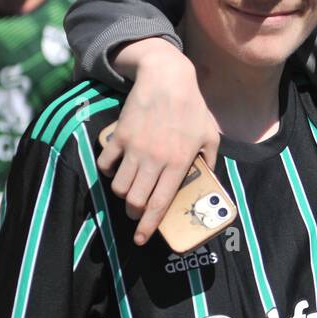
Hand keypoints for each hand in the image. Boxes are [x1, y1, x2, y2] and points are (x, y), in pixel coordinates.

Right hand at [100, 47, 219, 245]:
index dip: (149, 226)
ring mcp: (135, 149)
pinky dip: (107, 171)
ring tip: (129, 190)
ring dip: (122, 194)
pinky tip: (115, 169)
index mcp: (179, 163)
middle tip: (137, 211)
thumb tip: (208, 178)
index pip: (160, 204)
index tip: (141, 239)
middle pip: (135, 201)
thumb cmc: (192, 107)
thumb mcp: (210, 134)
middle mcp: (155, 160)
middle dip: (134, 213)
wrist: (166, 78)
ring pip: (119, 186)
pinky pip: (105, 163)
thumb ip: (210, 160)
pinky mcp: (119, 136)